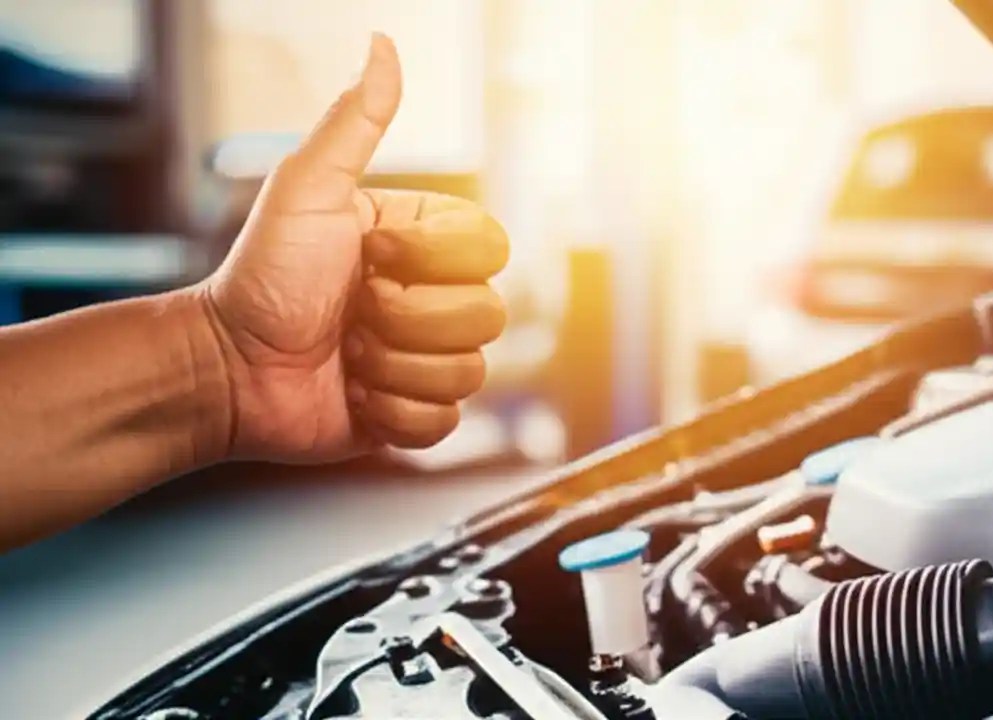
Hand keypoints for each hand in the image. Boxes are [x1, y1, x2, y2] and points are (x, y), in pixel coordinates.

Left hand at [200, 34, 507, 461]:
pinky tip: (355, 397)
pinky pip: (446, 423)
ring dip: (395, 368)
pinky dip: (394, 415)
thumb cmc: (261, 275)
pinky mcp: (416, 416)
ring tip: (347, 358)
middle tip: (351, 315)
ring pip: (471, 372)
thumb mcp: (306, 190)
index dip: (431, 261)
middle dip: (407, 321)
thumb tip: (384, 44)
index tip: (368, 257)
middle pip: (490, 315)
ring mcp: (429, 359)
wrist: (226, 369)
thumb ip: (356, 122)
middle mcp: (436, 299)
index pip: (491, 249)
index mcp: (425, 245)